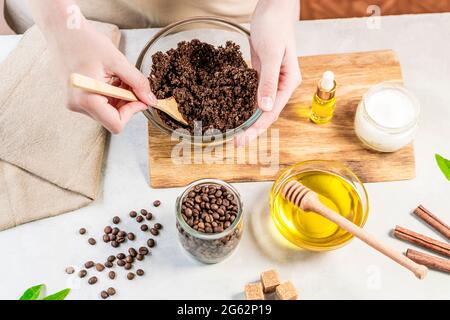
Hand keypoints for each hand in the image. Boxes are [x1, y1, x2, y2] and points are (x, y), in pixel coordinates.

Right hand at [49, 20, 154, 133]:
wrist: (62, 29)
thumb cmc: (85, 41)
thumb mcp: (118, 62)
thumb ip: (137, 82)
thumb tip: (150, 100)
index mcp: (86, 100)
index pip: (116, 124)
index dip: (132, 111)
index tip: (140, 97)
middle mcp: (77, 106)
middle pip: (112, 119)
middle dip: (127, 103)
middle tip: (131, 83)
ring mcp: (74, 103)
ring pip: (107, 112)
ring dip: (119, 98)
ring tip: (119, 77)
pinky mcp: (75, 97)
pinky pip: (98, 104)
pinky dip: (110, 95)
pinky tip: (110, 78)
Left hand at [236, 0, 301, 145]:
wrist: (272, 10)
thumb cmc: (275, 28)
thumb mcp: (271, 54)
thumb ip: (267, 81)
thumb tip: (264, 108)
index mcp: (288, 83)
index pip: (272, 112)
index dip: (257, 128)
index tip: (243, 139)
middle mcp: (281, 86)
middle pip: (266, 114)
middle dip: (251, 129)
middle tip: (235, 143)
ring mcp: (271, 82)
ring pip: (259, 107)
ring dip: (247, 121)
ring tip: (234, 134)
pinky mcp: (261, 76)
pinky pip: (252, 96)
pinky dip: (244, 106)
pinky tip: (235, 114)